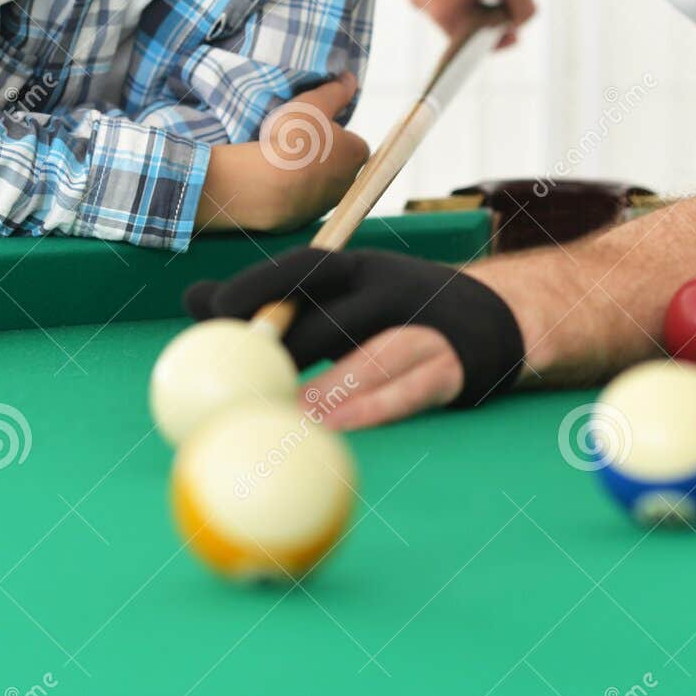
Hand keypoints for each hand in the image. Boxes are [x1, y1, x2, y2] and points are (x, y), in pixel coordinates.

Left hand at [183, 245, 526, 425]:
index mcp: (358, 268)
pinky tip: (339, 430)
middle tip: (236, 384)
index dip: (257, 284)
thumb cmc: (396, 315)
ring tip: (285, 415)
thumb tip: (192, 301)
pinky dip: (372, 409)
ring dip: (327, 388)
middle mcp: (392, 288)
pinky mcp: (454, 365)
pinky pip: (409, 391)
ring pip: (372, 356)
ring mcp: (425, 325)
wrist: (503, 316)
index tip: (210, 310)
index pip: (304, 266)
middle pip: (331, 317)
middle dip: (282, 348)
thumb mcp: (342, 296)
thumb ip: (277, 304)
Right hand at [194, 75, 368, 233]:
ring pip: (318, 185)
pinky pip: (298, 201)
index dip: (333, 133)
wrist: (265, 183)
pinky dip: (288, 192)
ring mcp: (326, 205)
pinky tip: (271, 180)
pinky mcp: (303, 219)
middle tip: (295, 143)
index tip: (312, 128)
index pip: (353, 142)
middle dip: (321, 156)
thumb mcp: (314, 103)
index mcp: (358, 154)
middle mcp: (349, 183)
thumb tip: (350, 79)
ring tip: (279, 161)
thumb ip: (335, 91)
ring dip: (305, 175)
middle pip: (338, 165)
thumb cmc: (293, 138)